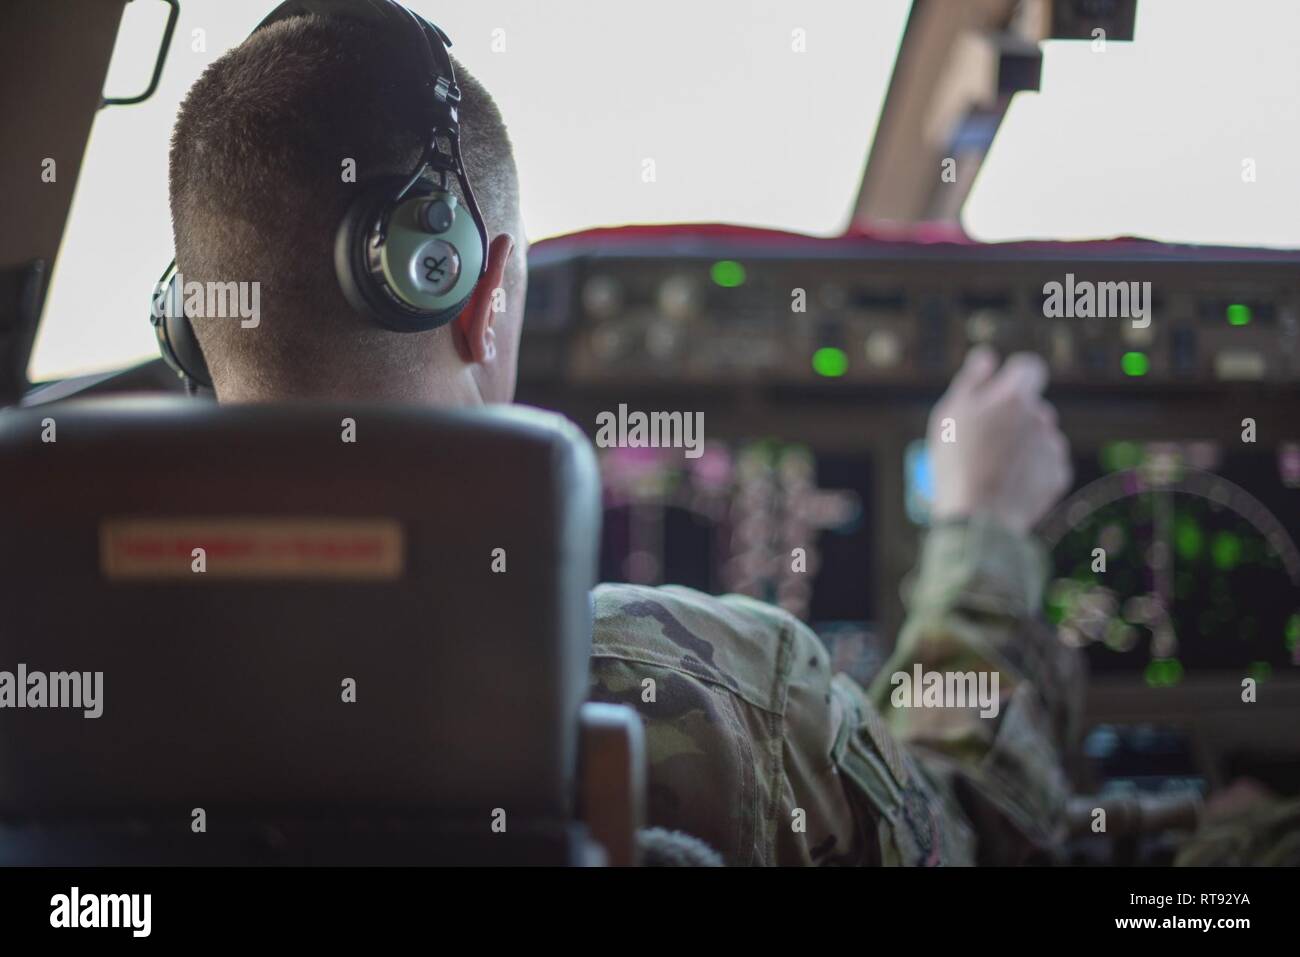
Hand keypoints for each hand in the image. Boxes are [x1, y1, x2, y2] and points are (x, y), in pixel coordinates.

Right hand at [928, 347, 1071, 534]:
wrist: (979, 517)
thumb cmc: (958, 463)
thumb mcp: (951, 415)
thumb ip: (972, 380)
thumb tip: (987, 356)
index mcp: (1015, 397)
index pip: (1029, 367)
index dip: (1015, 375)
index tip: (1001, 389)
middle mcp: (1040, 417)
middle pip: (1031, 406)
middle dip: (1012, 417)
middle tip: (984, 441)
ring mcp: (1052, 446)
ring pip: (1039, 435)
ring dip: (1022, 444)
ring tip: (993, 468)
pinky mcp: (1058, 474)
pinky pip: (1046, 462)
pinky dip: (1031, 469)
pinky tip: (1008, 483)